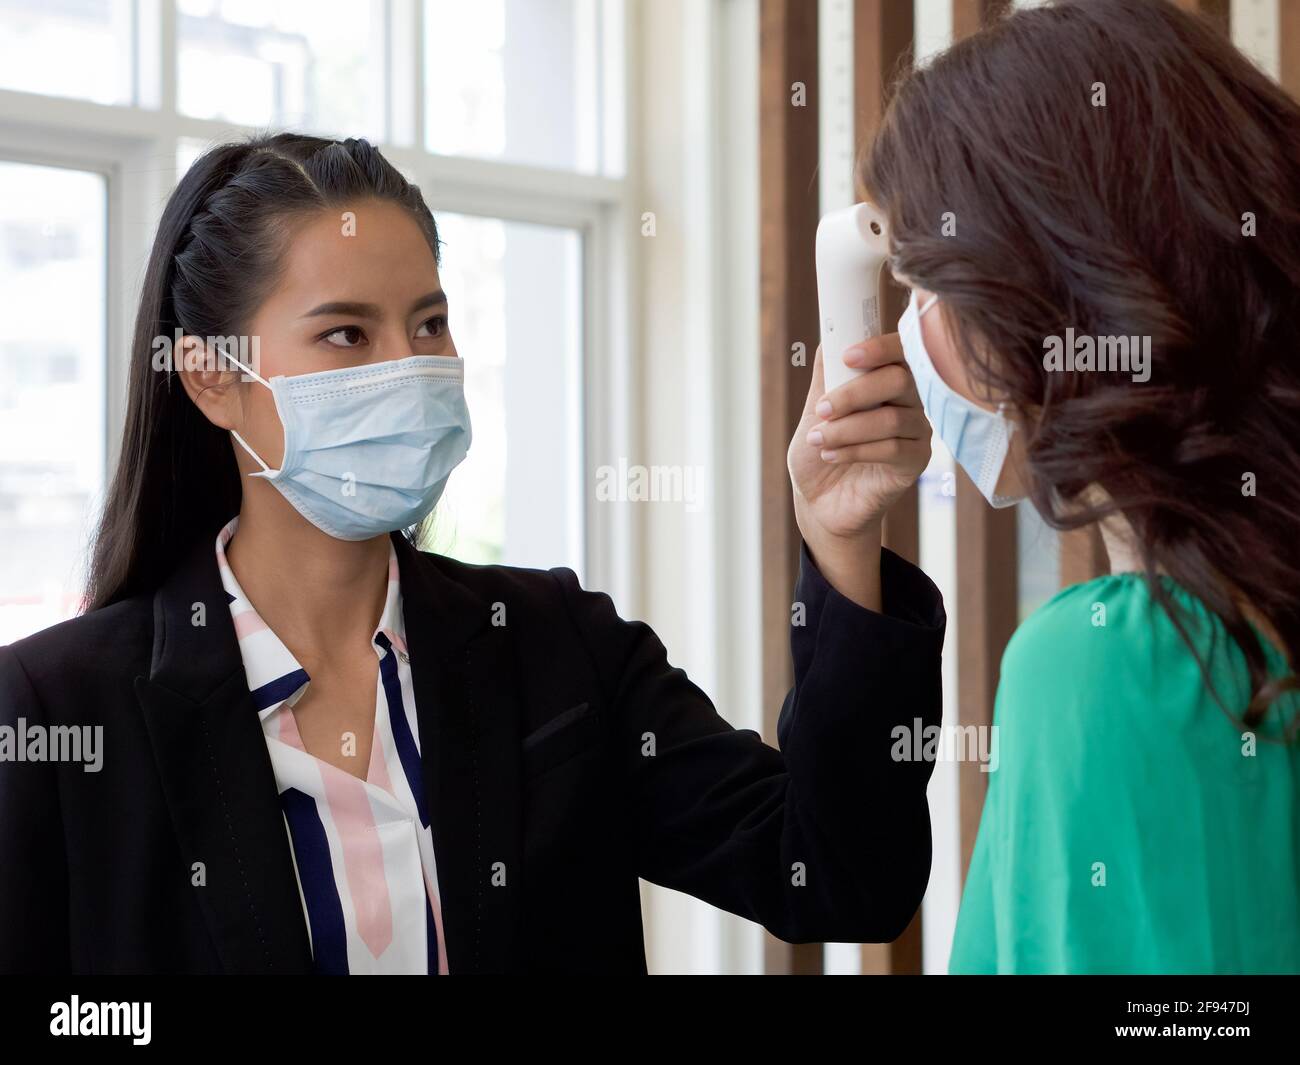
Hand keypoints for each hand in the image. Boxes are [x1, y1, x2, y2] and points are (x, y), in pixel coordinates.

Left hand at [787, 336, 930, 608]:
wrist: (820, 503)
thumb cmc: (819, 452)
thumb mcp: (813, 414)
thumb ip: (826, 380)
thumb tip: (830, 341)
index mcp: (886, 380)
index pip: (900, 350)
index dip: (880, 347)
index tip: (848, 355)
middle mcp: (909, 401)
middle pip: (900, 380)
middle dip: (855, 393)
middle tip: (824, 409)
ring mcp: (916, 431)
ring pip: (891, 418)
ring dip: (847, 428)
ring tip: (818, 439)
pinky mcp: (915, 462)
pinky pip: (893, 449)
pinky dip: (855, 450)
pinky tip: (831, 455)